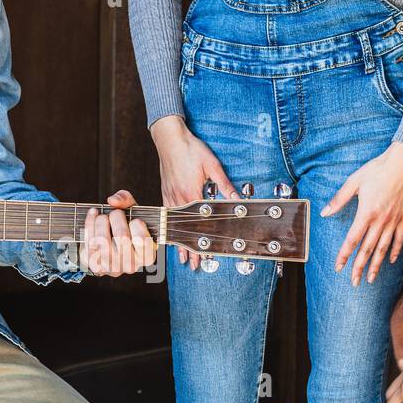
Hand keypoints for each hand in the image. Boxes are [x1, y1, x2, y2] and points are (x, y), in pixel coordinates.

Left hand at [81, 190, 157, 276]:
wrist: (107, 244)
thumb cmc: (124, 226)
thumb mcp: (132, 211)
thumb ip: (126, 200)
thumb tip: (113, 201)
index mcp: (146, 256)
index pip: (142, 240)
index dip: (137, 225)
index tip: (134, 219)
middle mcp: (131, 265)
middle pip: (122, 237)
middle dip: (116, 218)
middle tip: (116, 213)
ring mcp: (112, 267)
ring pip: (103, 240)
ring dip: (101, 221)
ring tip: (103, 216)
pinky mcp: (96, 265)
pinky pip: (89, 241)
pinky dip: (89, 223)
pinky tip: (93, 215)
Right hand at [150, 115, 238, 271]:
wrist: (169, 137)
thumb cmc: (190, 149)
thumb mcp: (212, 165)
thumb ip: (225, 185)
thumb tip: (238, 200)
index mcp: (190, 192)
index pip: (198, 223)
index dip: (201, 241)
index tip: (205, 254)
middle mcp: (177, 197)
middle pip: (183, 228)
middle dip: (187, 248)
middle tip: (192, 264)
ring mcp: (169, 194)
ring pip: (174, 224)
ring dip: (177, 240)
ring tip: (181, 256)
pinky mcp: (165, 190)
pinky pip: (168, 214)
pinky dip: (171, 226)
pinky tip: (172, 232)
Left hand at [323, 141, 402, 285]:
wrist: (402, 165)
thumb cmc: (377, 170)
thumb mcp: (353, 183)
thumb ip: (339, 199)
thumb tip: (325, 212)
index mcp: (366, 213)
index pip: (353, 239)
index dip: (345, 255)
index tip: (339, 267)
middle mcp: (381, 220)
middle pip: (368, 249)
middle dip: (359, 267)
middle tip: (354, 282)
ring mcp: (394, 221)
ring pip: (384, 248)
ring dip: (376, 264)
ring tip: (370, 278)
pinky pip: (400, 238)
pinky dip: (395, 251)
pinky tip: (390, 260)